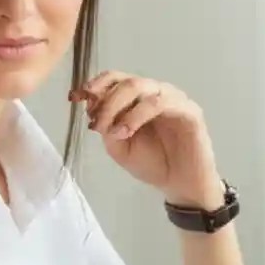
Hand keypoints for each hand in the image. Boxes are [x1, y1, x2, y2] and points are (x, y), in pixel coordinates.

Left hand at [70, 71, 222, 207]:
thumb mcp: (119, 147)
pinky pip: (160, 103)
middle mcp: (156, 93)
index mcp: (139, 98)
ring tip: (112, 131)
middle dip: (105, 99)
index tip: (74, 98)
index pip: (115, 79)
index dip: (94, 85)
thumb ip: (107, 126)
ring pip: (141, 87)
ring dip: (119, 106)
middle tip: (95, 122)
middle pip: (126, 80)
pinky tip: (127, 131)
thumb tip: (94, 108)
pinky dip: (138, 115)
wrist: (180, 185)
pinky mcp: (189, 111)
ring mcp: (174, 99)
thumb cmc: (153, 164)